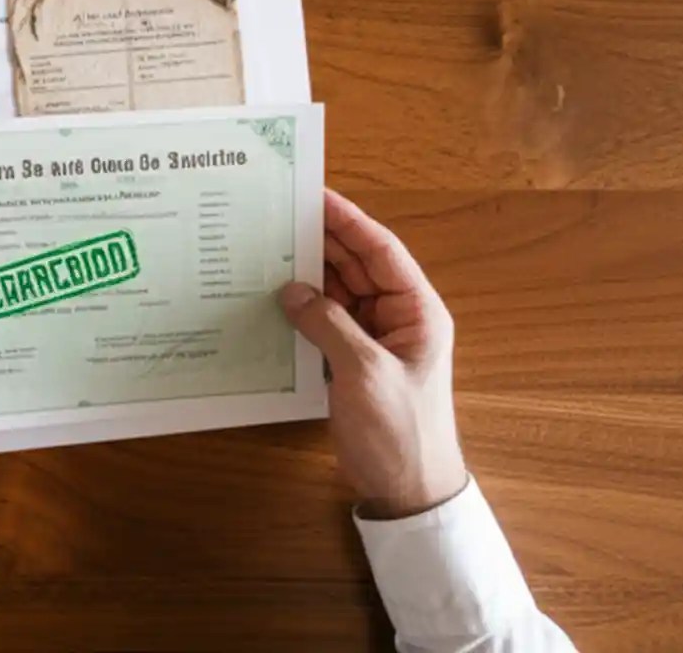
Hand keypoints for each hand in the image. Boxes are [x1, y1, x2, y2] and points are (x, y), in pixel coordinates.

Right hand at [280, 190, 466, 519]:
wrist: (407, 489)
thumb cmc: (399, 430)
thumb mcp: (364, 373)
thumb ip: (328, 325)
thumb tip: (291, 291)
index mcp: (416, 310)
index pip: (381, 250)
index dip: (348, 220)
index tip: (313, 194)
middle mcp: (397, 317)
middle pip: (356, 266)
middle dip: (320, 241)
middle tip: (276, 217)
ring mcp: (374, 340)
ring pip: (337, 292)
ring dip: (307, 274)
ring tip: (266, 250)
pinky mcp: (352, 362)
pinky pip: (325, 323)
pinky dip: (301, 309)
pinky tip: (272, 298)